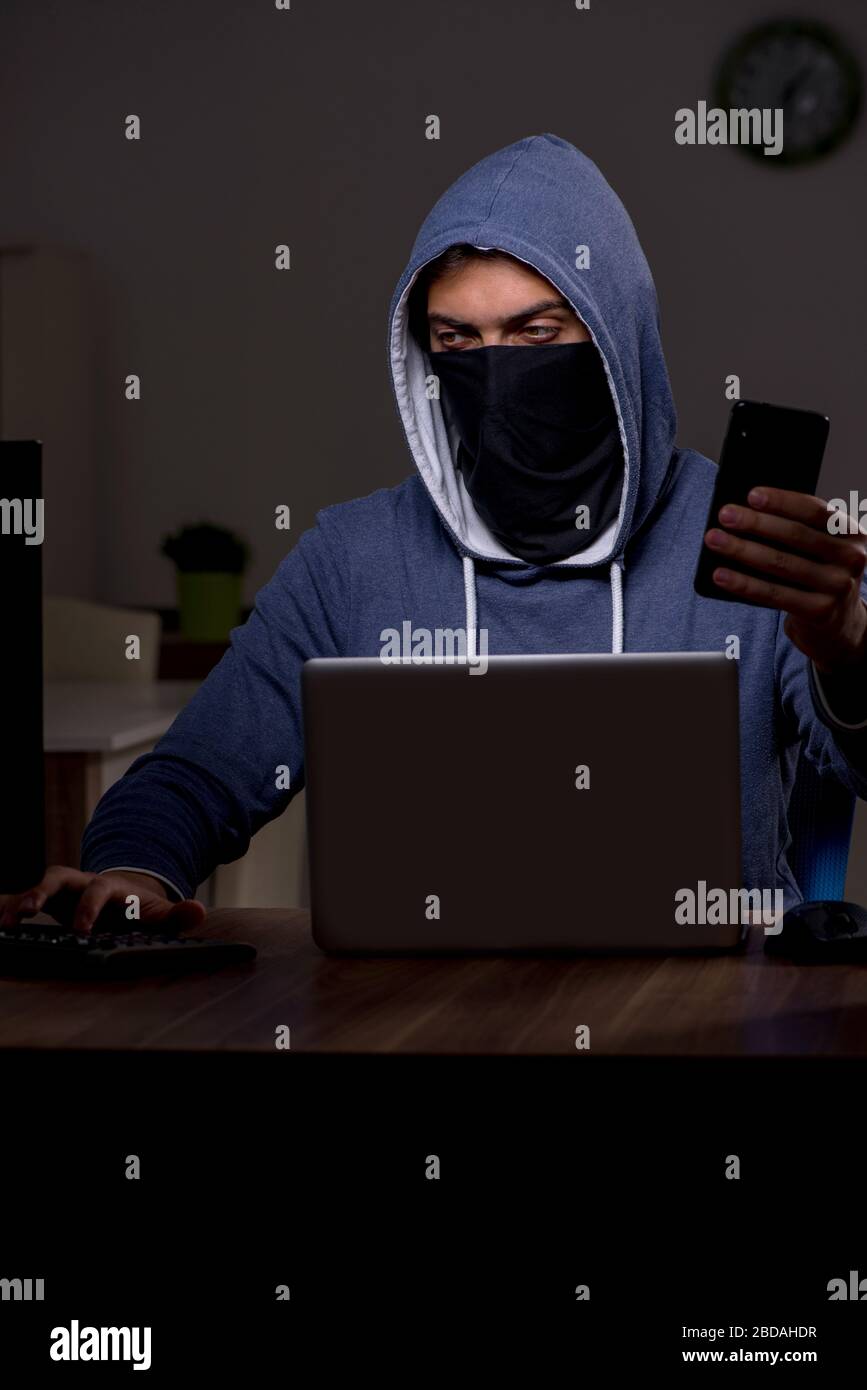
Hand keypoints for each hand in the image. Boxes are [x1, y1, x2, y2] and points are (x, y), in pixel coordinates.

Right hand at [0, 866, 205, 936]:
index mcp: (108, 886)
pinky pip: (24, 901)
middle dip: (42, 891)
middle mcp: (81, 884)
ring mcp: (62, 892)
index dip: (89, 907)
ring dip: (20, 901)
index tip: (81, 930)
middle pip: (58, 876)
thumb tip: (199, 912)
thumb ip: (178, 915)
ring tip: (5, 921)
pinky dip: (9, 908)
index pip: (97, 890)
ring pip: (37, 887)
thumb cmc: (139, 908)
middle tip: (28, 911)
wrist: (124, 897)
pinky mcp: (48, 903)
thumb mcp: (159, 913)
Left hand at [704, 486, 866, 673]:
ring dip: (742, 550)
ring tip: (714, 539)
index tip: (751, 495)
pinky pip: (774, 594)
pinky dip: (743, 583)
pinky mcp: (820, 611)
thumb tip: (746, 513)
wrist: (837, 622)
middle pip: (795, 535)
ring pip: (781, 564)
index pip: (816, 510)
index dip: (782, 501)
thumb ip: (797, 530)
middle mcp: (851, 558)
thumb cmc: (818, 573)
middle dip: (755, 523)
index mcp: (852, 533)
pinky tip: (720, 575)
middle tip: (725, 515)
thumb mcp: (820, 549)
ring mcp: (838, 586)